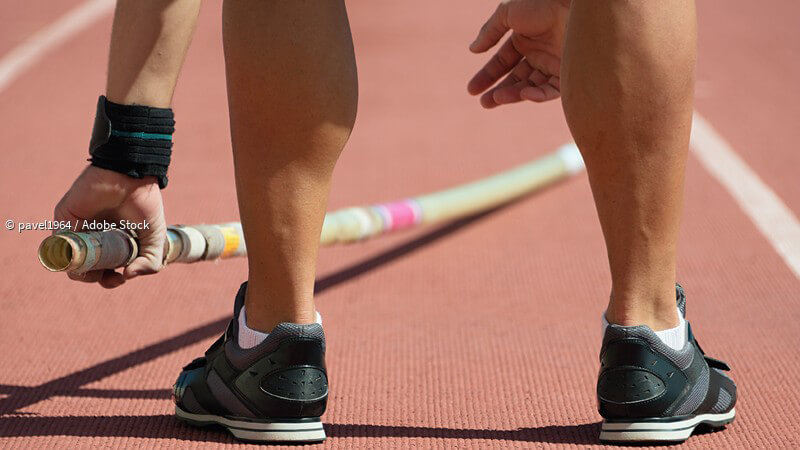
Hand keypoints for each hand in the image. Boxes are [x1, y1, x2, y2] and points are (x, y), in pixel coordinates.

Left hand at [53, 166, 166, 287]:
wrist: (131, 177)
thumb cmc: (145, 204)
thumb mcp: (155, 239)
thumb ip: (151, 261)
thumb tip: (128, 276)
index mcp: (113, 241)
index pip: (105, 269)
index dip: (111, 280)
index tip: (122, 277)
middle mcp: (94, 237)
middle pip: (86, 269)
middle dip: (96, 279)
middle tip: (110, 276)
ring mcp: (77, 229)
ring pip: (68, 261)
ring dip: (80, 274)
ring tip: (95, 272)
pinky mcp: (64, 219)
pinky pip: (57, 245)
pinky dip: (66, 258)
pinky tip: (82, 260)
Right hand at [467, 0, 568, 107]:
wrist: (572, 3)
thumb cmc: (541, 2)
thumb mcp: (507, 13)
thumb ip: (489, 32)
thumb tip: (472, 50)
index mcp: (524, 39)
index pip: (503, 62)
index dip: (487, 76)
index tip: (472, 90)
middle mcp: (539, 53)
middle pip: (516, 78)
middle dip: (499, 92)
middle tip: (484, 103)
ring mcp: (553, 64)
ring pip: (531, 87)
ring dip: (513, 94)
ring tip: (498, 98)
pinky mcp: (568, 72)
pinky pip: (551, 90)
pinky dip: (538, 94)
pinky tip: (524, 93)